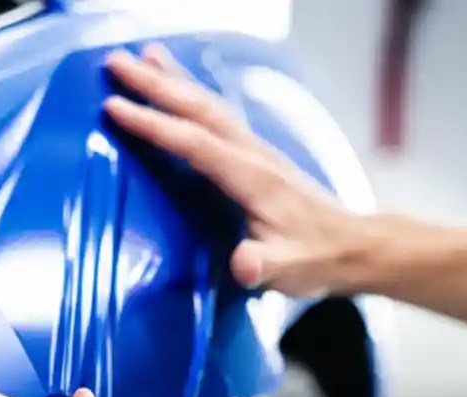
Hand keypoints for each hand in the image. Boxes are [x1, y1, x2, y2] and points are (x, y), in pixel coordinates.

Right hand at [104, 46, 375, 296]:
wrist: (352, 245)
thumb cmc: (315, 260)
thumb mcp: (288, 272)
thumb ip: (262, 266)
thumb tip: (243, 263)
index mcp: (252, 179)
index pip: (195, 144)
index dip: (155, 125)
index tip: (115, 108)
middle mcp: (252, 153)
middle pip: (198, 109)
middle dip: (154, 85)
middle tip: (114, 62)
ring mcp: (255, 148)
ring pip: (207, 103)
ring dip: (171, 79)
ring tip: (140, 54)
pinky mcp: (254, 151)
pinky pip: (216, 112)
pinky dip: (191, 91)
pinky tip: (177, 81)